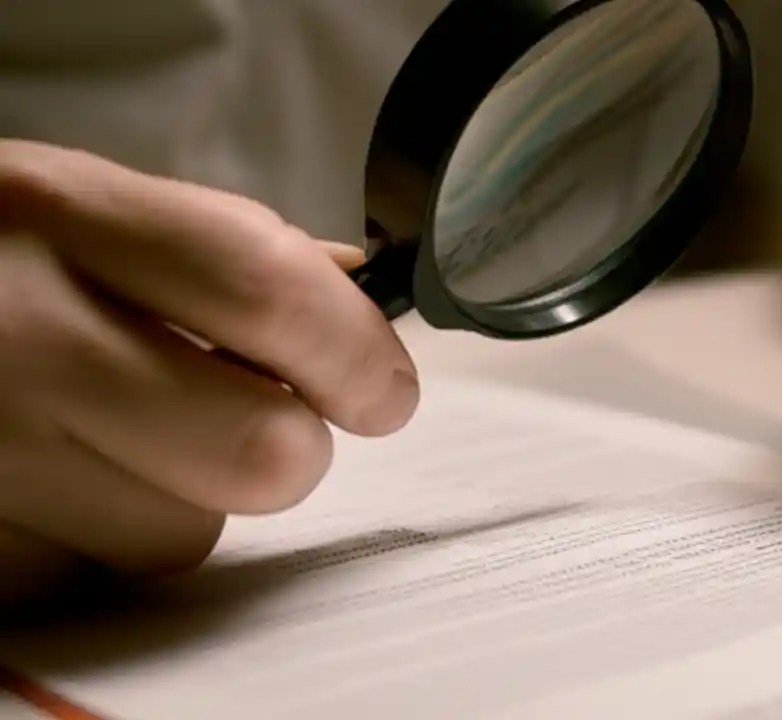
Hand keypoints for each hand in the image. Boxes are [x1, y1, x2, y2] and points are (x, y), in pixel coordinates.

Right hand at [0, 140, 418, 603]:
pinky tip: (51, 478)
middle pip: (258, 449)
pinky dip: (95, 540)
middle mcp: (13, 332)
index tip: (382, 391)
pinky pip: (93, 579)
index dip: (357, 356)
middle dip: (288, 447)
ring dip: (182, 497)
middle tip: (265, 421)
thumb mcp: (82, 209)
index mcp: (64, 215)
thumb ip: (222, 252)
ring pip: (183, 534)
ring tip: (116, 437)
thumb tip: (353, 298)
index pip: (272, 292)